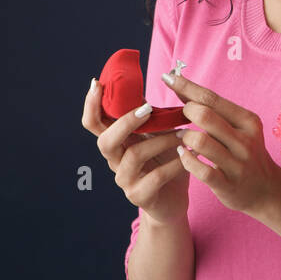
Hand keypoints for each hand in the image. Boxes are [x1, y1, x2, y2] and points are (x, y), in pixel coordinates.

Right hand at [80, 77, 188, 226]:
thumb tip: (158, 78)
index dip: (91, 104)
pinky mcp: (140, 197)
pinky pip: (156, 177)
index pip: (94, 123)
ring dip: (162, 140)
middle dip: (125, 122)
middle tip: (147, 109)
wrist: (174, 200)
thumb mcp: (158, 134)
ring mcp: (125, 180)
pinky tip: (189, 155)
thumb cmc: (166, 161)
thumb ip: (151, 114)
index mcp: (117, 142)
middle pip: (105, 141)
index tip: (97, 83)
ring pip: (134, 156)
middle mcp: (115, 161)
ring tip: (185, 133)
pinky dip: (174, 163)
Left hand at [162, 70, 280, 218]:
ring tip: (182, 139)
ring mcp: (238, 163)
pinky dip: (186, 160)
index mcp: (248, 120)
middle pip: (205, 115)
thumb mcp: (240, 129)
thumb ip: (215, 112)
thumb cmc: (244, 153)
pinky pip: (200, 169)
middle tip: (180, 116)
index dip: (186, 86)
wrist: (267, 189)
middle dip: (186, 112)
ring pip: (200, 141)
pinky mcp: (228, 185)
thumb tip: (182, 88)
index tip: (168, 77)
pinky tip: (183, 155)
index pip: (212, 98)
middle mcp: (245, 140)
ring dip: (184, 138)